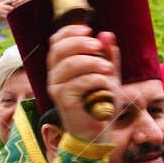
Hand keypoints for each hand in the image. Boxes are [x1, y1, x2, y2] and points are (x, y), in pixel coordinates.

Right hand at [46, 23, 120, 144]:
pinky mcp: (63, 101)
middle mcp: (54, 76)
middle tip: (99, 47)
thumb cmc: (101, 104)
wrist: (99, 132)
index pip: (56, 41)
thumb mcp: (108, 75)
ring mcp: (56, 88)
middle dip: (80, 43)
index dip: (70, 31)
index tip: (89, 29)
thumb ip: (108, 56)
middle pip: (59, 49)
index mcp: (61, 66)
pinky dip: (94, 79)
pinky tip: (105, 84)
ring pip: (69, 65)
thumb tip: (106, 34)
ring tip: (108, 69)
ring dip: (92, 62)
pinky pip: (77, 83)